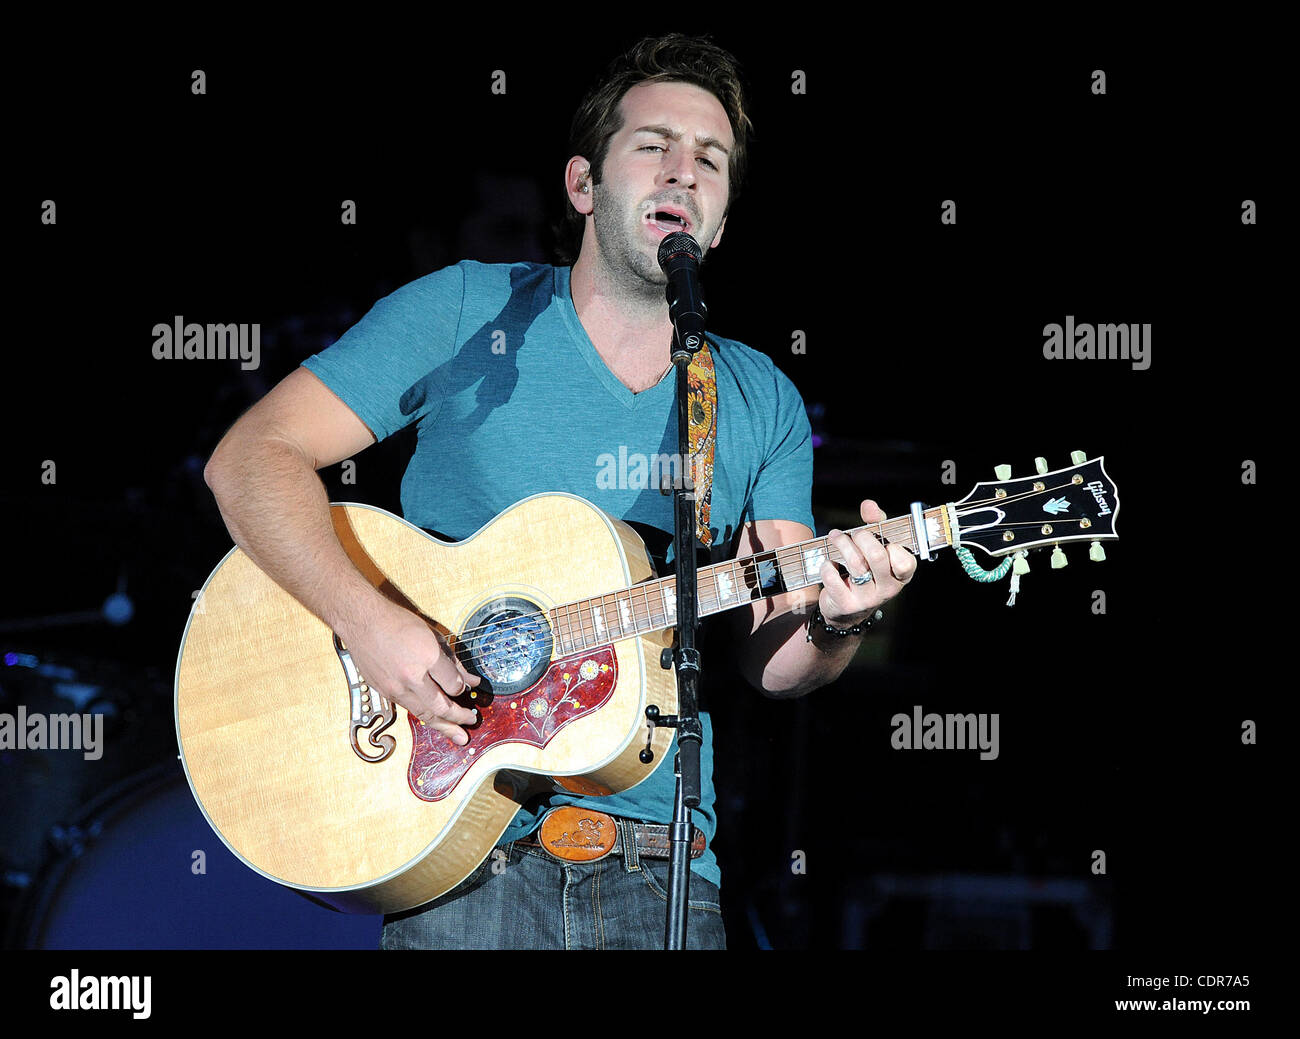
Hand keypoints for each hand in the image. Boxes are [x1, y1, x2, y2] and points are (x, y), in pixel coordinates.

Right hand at [338, 600, 480, 745]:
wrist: (363, 622)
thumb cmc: (397, 624)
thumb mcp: (432, 636)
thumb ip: (452, 661)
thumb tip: (470, 679)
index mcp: (427, 657)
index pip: (453, 684)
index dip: (463, 688)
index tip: (467, 688)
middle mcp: (411, 677)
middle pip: (440, 707)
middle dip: (458, 717)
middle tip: (471, 722)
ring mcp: (395, 687)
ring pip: (423, 714)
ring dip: (443, 726)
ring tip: (458, 736)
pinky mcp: (384, 692)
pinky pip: (409, 709)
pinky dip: (423, 716)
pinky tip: (434, 722)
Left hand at [817, 499, 916, 626]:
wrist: (847, 611)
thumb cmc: (866, 570)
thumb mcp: (876, 547)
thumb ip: (876, 524)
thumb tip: (869, 505)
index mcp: (901, 575)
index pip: (905, 561)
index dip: (892, 546)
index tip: (879, 538)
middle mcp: (888, 589)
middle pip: (877, 556)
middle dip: (861, 537)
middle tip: (853, 533)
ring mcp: (867, 599)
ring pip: (855, 564)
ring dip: (841, 543)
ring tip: (835, 536)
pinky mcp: (846, 604)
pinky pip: (833, 577)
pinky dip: (827, 565)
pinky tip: (829, 563)